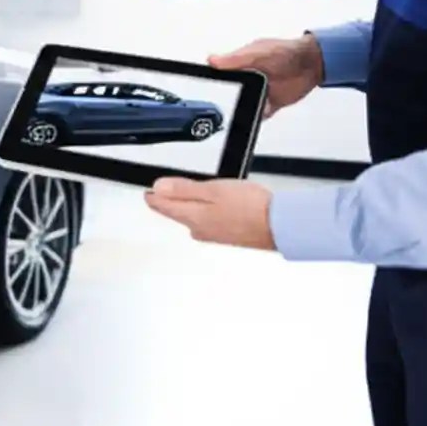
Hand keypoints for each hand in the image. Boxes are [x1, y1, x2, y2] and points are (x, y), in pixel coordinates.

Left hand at [145, 178, 276, 251]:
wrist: (279, 225)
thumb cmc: (249, 207)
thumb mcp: (212, 190)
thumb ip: (183, 189)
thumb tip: (158, 188)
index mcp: (192, 217)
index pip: (162, 207)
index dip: (153, 196)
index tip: (147, 191)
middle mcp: (199, 230)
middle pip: (176, 213)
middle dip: (169, 201)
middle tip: (161, 191)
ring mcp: (213, 235)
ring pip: (193, 217)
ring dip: (188, 206)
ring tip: (188, 193)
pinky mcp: (226, 237)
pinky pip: (208, 222)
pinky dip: (206, 212)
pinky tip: (216, 205)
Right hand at [209, 34, 324, 118]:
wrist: (313, 64)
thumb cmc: (288, 52)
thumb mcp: (258, 53)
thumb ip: (235, 59)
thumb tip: (212, 60)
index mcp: (240, 64)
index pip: (220, 73)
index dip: (213, 81)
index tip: (210, 86)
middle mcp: (248, 78)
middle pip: (230, 92)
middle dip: (228, 99)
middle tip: (229, 101)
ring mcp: (258, 91)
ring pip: (243, 105)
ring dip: (243, 109)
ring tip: (246, 107)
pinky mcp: (269, 103)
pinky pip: (258, 114)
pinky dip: (257, 117)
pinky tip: (258, 113)